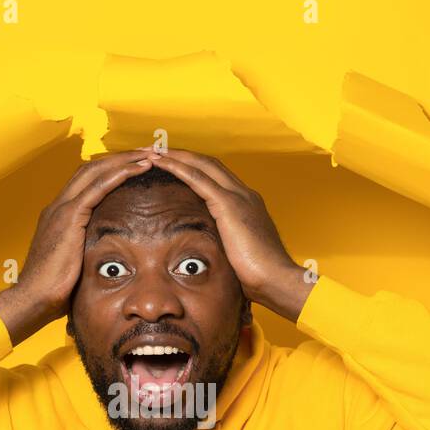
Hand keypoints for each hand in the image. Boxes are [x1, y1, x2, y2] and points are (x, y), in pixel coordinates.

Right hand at [0, 150, 155, 344]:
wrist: (33, 298)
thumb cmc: (52, 290)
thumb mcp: (72, 264)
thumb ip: (85, 252)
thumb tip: (104, 259)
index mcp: (58, 215)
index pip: (86, 181)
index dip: (111, 170)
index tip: (134, 167)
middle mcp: (58, 206)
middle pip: (92, 168)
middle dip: (121, 158)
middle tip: (147, 152)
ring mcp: (61, 209)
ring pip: (96, 171)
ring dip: (124, 160)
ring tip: (149, 155)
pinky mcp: (69, 217)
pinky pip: (97, 187)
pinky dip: (119, 174)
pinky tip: (139, 169)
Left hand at [148, 150, 311, 321]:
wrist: (276, 279)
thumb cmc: (260, 277)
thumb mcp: (239, 256)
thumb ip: (226, 247)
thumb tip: (212, 257)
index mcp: (247, 205)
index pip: (217, 177)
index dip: (194, 169)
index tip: (173, 166)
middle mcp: (244, 194)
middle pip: (208, 164)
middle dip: (182, 155)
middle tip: (156, 150)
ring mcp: (238, 196)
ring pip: (202, 165)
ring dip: (176, 155)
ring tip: (153, 151)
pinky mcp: (229, 204)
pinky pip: (198, 178)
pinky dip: (178, 167)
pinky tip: (161, 162)